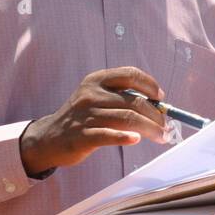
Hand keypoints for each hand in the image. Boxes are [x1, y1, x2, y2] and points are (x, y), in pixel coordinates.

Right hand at [19, 67, 167, 175]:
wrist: (49, 138)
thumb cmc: (81, 118)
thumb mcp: (95, 97)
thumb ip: (120, 96)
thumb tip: (156, 104)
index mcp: (96, 80)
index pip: (129, 74)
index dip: (149, 84)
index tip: (161, 98)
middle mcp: (91, 95)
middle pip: (133, 101)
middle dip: (155, 115)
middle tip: (165, 126)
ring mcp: (86, 116)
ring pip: (127, 119)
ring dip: (149, 129)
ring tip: (161, 136)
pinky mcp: (82, 137)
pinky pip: (109, 136)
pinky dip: (126, 138)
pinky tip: (136, 140)